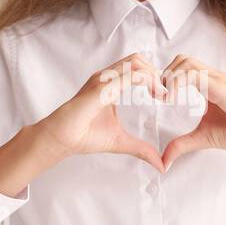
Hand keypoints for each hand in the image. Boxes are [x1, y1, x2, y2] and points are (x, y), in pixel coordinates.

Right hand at [35, 52, 167, 171]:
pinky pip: (126, 75)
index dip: (154, 77)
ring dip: (153, 75)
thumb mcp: (120, 142)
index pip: (137, 67)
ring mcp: (102, 80)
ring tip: (161, 94)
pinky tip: (153, 94)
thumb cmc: (83, 136)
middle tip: (164, 95)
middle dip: (156, 73)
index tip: (164, 96)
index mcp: (110, 84)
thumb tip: (161, 165)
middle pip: (138, 59)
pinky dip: (145, 80)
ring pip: (135, 62)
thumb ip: (141, 149)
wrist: (60, 139)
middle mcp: (106, 78)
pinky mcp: (99, 88)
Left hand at [160, 54, 225, 171]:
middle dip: (165, 74)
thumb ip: (181, 144)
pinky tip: (172, 100)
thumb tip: (163, 161)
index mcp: (208, 84)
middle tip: (158, 96)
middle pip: (181, 59)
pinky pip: (197, 76)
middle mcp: (214, 77)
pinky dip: (179, 83)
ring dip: (170, 78)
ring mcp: (219, 81)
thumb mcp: (202, 138)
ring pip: (187, 63)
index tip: (157, 97)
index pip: (181, 66)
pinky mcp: (223, 89)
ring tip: (165, 98)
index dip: (165, 78)